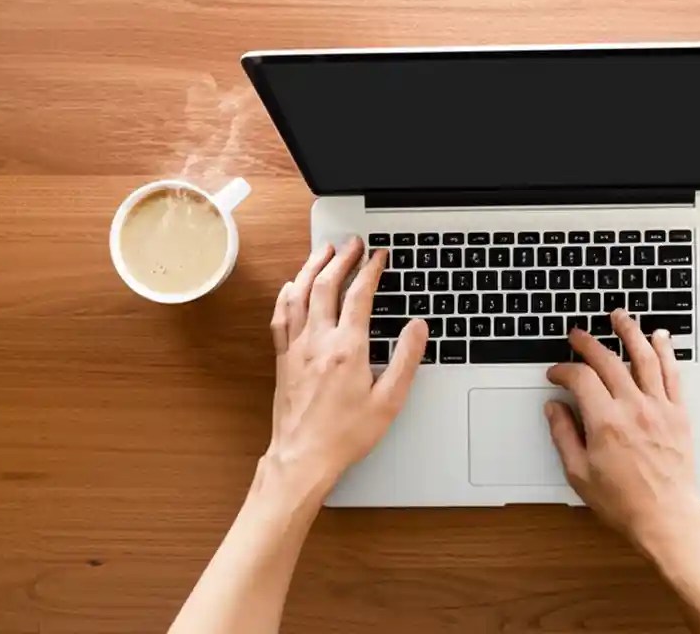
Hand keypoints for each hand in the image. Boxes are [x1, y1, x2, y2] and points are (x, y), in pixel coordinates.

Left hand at [265, 238, 427, 490]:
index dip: (370, 270)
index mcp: (347, 348)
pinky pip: (281, 316)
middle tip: (352, 244)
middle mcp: (318, 341)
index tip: (378, 256)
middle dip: (341, 258)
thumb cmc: (345, 434)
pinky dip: (287, 294)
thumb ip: (406, 359)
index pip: (359, 295)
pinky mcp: (283, 358)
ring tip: (323, 251)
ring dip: (311, 267)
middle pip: (326, 284)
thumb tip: (418, 327)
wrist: (303, 457)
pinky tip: (291, 286)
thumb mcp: (389, 400)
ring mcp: (296, 347)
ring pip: (299, 293)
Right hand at [545, 310, 699, 556]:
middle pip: (607, 360)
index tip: (556, 373)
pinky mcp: (678, 414)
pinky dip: (666, 352)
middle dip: (587, 343)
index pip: (580, 378)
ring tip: (619, 316)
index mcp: (605, 423)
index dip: (563, 370)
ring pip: (644, 357)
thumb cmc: (624, 502)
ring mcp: (658, 408)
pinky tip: (659, 338)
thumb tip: (554, 408)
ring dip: (630, 332)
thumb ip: (563, 435)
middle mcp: (633, 408)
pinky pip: (672, 374)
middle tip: (577, 335)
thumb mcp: (579, 473)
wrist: (666, 517)